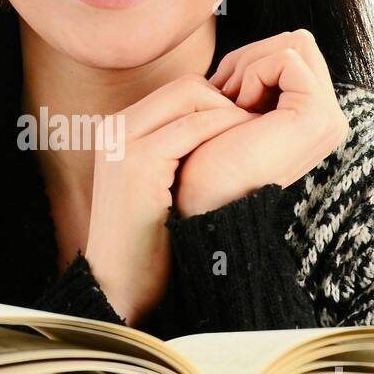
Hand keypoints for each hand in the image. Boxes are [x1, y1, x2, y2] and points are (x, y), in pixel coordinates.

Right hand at [84, 75, 251, 324]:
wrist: (117, 286)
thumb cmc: (146, 244)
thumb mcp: (157, 187)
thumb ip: (177, 154)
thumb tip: (223, 131)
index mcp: (118, 131)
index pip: (178, 92)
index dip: (218, 104)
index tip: (247, 127)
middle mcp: (115, 128)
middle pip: (187, 87)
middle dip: (228, 103)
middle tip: (258, 129)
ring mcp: (122, 142)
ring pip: (192, 97)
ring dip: (230, 114)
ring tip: (253, 139)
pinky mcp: (136, 162)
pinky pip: (193, 127)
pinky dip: (224, 131)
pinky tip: (242, 152)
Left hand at [175, 29, 349, 217]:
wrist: (200, 203)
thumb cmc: (206, 159)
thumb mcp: (237, 108)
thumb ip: (261, 79)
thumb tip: (263, 45)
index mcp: (314, 115)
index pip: (292, 48)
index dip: (250, 60)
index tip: (222, 95)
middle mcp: (330, 118)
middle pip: (296, 40)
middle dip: (250, 57)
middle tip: (224, 95)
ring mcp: (329, 118)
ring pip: (294, 42)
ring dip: (250, 65)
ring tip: (231, 104)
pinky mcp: (318, 116)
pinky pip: (286, 57)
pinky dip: (254, 74)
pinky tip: (239, 109)